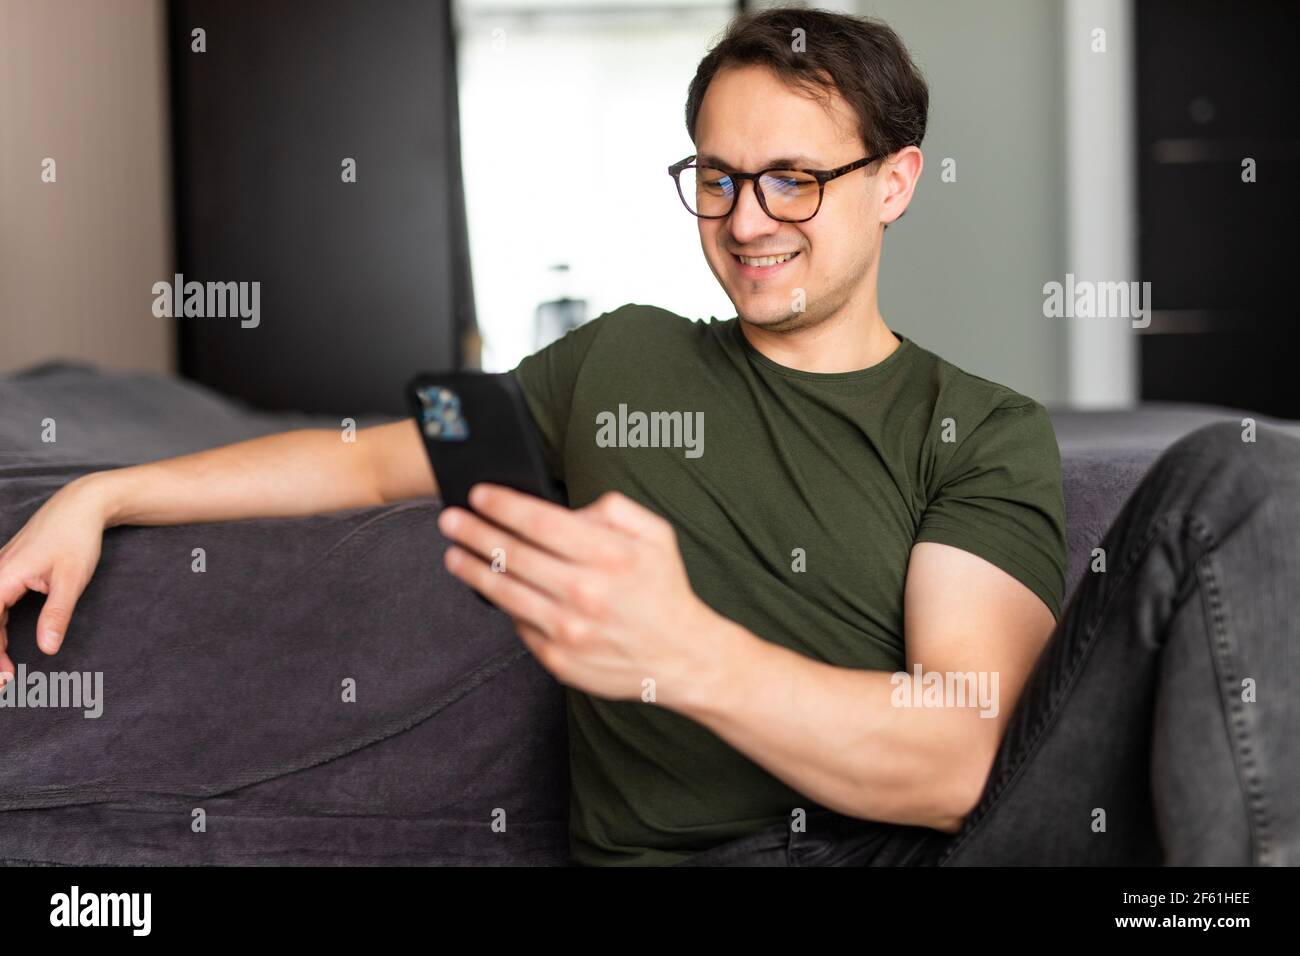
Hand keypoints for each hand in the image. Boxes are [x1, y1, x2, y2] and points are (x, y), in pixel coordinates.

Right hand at [0, 475, 111, 679]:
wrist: (80, 506)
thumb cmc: (76, 539)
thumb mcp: (71, 581)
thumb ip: (57, 615)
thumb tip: (47, 648)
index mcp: (2, 577)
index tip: (3, 679)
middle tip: (2, 682)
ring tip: (3, 669)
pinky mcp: (6, 570)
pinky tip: (2, 643)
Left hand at [437, 485, 723, 705]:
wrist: (681, 658)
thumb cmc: (664, 590)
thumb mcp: (655, 535)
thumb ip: (613, 510)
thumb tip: (565, 508)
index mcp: (608, 556)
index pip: (538, 522)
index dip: (502, 505)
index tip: (478, 494)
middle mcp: (584, 593)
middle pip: (511, 554)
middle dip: (474, 531)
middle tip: (450, 518)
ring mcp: (567, 630)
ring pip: (503, 592)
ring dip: (471, 568)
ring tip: (453, 553)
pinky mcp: (557, 658)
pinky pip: (518, 624)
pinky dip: (503, 604)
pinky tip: (494, 588)